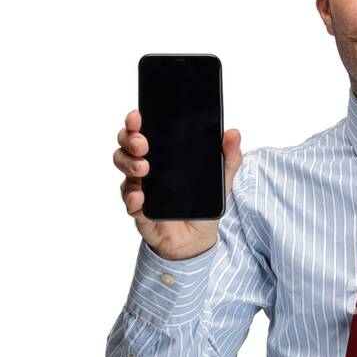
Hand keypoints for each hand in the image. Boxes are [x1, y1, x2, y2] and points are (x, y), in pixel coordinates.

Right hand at [114, 108, 242, 261]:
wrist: (197, 239)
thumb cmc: (201, 203)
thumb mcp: (221, 179)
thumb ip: (228, 157)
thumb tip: (233, 133)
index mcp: (162, 154)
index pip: (142, 130)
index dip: (135, 121)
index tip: (137, 117)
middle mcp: (145, 166)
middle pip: (125, 145)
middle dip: (130, 140)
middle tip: (143, 145)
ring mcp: (139, 187)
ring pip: (122, 168)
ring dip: (129, 164)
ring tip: (144, 168)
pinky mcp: (139, 210)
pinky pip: (130, 202)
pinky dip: (132, 198)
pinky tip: (139, 197)